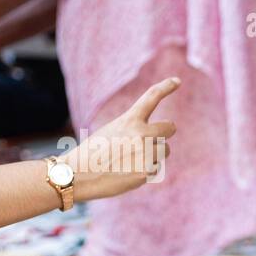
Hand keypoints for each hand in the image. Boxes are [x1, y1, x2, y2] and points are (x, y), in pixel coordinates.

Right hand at [63, 77, 179, 201]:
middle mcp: (141, 134)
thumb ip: (133, 130)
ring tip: (130, 160)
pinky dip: (145, 171)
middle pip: (170, 128)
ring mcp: (145, 153)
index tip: (177, 81)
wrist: (78, 174)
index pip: (151, 97)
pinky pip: (155, 169)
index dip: (166, 87)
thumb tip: (155, 139)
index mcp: (129, 120)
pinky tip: (127, 173)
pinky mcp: (146, 172)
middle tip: (155, 138)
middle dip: (166, 132)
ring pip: (164, 150)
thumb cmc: (92, 153)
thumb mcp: (111, 132)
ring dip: (154, 155)